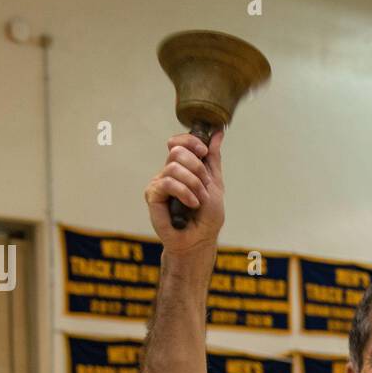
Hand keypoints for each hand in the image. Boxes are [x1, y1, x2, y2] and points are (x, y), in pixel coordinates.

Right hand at [144, 129, 224, 253]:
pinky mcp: (153, 196)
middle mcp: (169, 173)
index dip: (191, 141)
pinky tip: (192, 204)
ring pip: (173, 167)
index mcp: (183, 168)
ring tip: (199, 200)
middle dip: (197, 168)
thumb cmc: (207, 217)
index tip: (203, 151)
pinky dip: (184, 192)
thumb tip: (218, 132)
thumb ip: (213, 158)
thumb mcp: (215, 183)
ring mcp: (159, 183)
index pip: (179, 142)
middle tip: (204, 186)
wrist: (200, 240)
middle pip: (177, 151)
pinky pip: (167, 183)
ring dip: (193, 183)